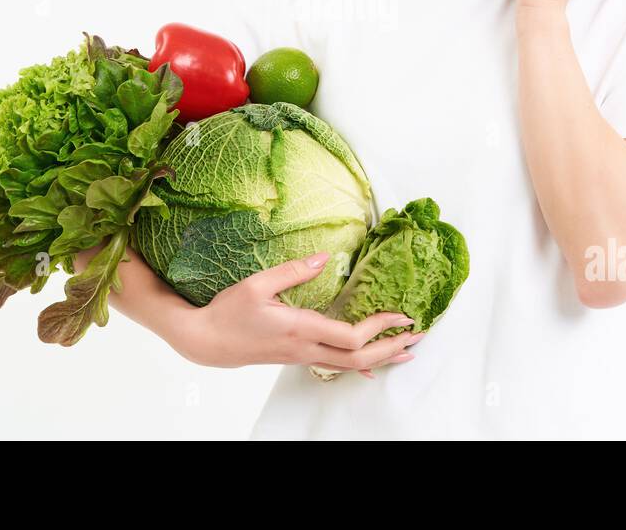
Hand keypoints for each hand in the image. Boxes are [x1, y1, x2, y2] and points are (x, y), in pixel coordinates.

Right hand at [178, 252, 424, 379]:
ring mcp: (302, 357)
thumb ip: (293, 270)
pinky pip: (336, 366)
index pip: (351, 337)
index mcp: (300, 328)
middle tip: (418, 336)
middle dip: (392, 348)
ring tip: (406, 351)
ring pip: (349, 366)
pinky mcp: (298, 358)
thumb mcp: (257, 283)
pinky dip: (359, 366)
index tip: (401, 314)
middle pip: (359, 359)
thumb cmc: (228, 312)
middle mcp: (306, 348)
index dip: (380, 327)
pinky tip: (371, 368)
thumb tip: (326, 258)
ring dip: (381, 358)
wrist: (207, 342)